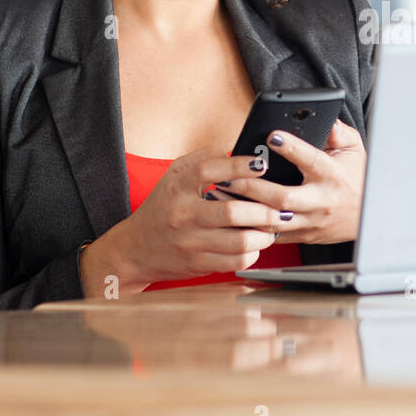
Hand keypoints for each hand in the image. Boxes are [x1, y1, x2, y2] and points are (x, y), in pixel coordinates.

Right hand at [98, 147, 289, 291]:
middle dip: (263, 210)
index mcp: (178, 187)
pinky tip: (256, 245)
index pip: (209, 170)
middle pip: (231, 211)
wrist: (135, 249)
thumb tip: (236, 151)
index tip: (261, 164)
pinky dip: (252, 253)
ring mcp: (190, 242)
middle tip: (280, 208)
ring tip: (272, 228)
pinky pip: (234, 261)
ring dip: (263, 235)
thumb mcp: (174, 176)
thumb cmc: (163, 208)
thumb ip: (203, 159)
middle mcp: (183, 214)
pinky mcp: (198, 264)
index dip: (238, 166)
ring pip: (238, 241)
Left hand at [205, 121, 365, 246]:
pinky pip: (274, 235)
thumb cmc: (357, 178)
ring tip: (222, 194)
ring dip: (245, 208)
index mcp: (332, 175)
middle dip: (253, 187)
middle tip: (229, 174)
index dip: (292, 148)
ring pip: (273, 220)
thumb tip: (322, 117)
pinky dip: (252, 226)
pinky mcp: (303, 235)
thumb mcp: (354, 150)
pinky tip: (233, 216)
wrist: (368, 217)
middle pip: (283, 198)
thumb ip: (338, 132)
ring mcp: (311, 222)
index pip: (311, 160)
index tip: (272, 136)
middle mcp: (321, 201)